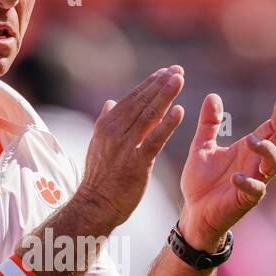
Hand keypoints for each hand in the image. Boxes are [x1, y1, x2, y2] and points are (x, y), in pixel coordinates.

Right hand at [74, 66, 185, 227]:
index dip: (150, 84)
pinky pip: (154, 139)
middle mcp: (114, 132)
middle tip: (177, 70)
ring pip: (148, 115)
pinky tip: (179, 111)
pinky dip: (167, 124)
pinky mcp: (136, 163)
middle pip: (142, 102)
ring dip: (165, 96)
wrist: (95, 206)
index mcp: (106, 125)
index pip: (132, 99)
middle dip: (160, 84)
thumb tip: (110, 102)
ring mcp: (125, 147)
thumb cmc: (99, 178)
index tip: (165, 72)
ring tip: (179, 80)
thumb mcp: (97, 145)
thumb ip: (105, 122)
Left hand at [178, 94, 275, 250]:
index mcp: (248, 150)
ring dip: (267, 150)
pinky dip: (248, 182)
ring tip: (250, 139)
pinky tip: (236, 177)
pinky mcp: (246, 200)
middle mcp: (256, 163)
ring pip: (275, 164)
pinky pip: (256, 190)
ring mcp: (254, 181)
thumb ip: (208, 124)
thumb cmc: (201, 181)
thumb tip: (213, 96)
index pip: (272, 129)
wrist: (193, 212)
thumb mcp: (201, 147)